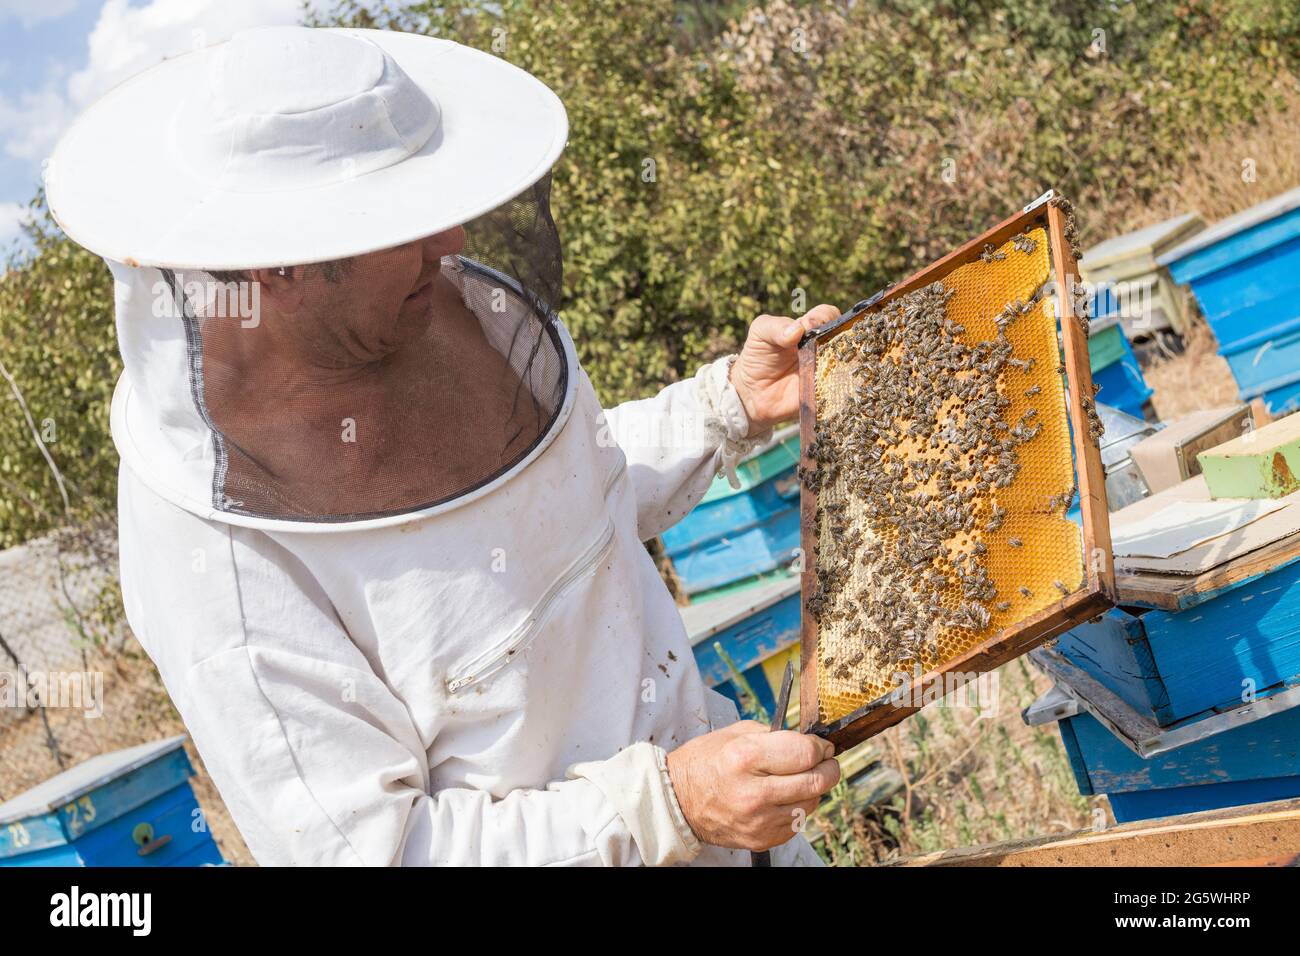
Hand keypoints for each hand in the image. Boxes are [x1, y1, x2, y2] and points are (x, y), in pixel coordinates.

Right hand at [666, 720, 839, 850]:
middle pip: (817, 780)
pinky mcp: (761, 839)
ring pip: (812, 803)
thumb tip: (809, 742)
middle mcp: (754, 792)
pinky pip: (797, 822)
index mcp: (746, 758)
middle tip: (826, 760)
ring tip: (800, 778)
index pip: (806, 752)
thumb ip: (775, 736)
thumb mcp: (735, 734)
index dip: (821, 746)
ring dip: (814, 788)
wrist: (678, 801)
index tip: (822, 744)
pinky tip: (784, 797)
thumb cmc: (705, 762)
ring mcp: (759, 820)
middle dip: (829, 767)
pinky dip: (797, 807)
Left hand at [729, 304, 839, 433]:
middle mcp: (823, 347)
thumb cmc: (758, 357)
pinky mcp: (826, 391)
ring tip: (825, 367)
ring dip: (843, 362)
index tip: (810, 326)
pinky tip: (828, 385)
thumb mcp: (760, 333)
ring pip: (847, 361)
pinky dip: (838, 386)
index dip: (824, 317)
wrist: (752, 393)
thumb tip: (798, 329)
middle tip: (823, 348)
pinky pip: (840, 387)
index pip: (828, 315)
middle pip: (845, 337)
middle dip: (840, 339)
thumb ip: (775, 327)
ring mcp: (827, 369)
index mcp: (809, 329)